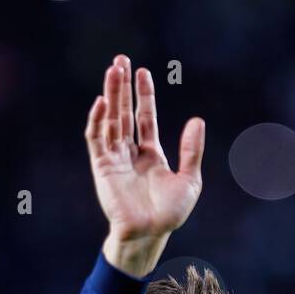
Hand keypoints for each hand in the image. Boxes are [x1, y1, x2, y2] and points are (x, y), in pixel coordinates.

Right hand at [85, 55, 204, 275]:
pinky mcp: (102, 167)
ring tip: (112, 70)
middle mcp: (130, 153)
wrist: (150, 233)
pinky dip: (97, 120)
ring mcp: (115, 159)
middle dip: (122, 87)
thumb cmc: (170, 213)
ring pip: (110, 120)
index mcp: (151, 155)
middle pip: (123, 113)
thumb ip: (192, 150)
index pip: (144, 118)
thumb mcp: (189, 179)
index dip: (143, 95)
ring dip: (110, 95)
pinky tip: (102, 102)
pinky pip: (96, 139)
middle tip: (120, 60)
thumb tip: (197, 120)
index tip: (143, 72)